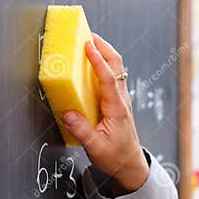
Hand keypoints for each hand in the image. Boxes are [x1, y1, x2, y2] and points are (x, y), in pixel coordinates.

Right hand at [61, 32, 149, 190]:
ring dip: (103, 52)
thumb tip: (67, 113)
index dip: (97, 60)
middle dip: (102, 46)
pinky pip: (111, 76)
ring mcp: (121, 99)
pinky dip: (102, 64)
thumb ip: (82, 131)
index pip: (108, 78)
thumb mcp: (96, 148)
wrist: (130, 165)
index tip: (87, 45)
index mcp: (117, 109)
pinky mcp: (117, 101)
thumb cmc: (115, 157)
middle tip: (86, 33)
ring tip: (87, 41)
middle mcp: (121, 100)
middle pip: (116, 64)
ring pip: (116, 68)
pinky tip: (90, 63)